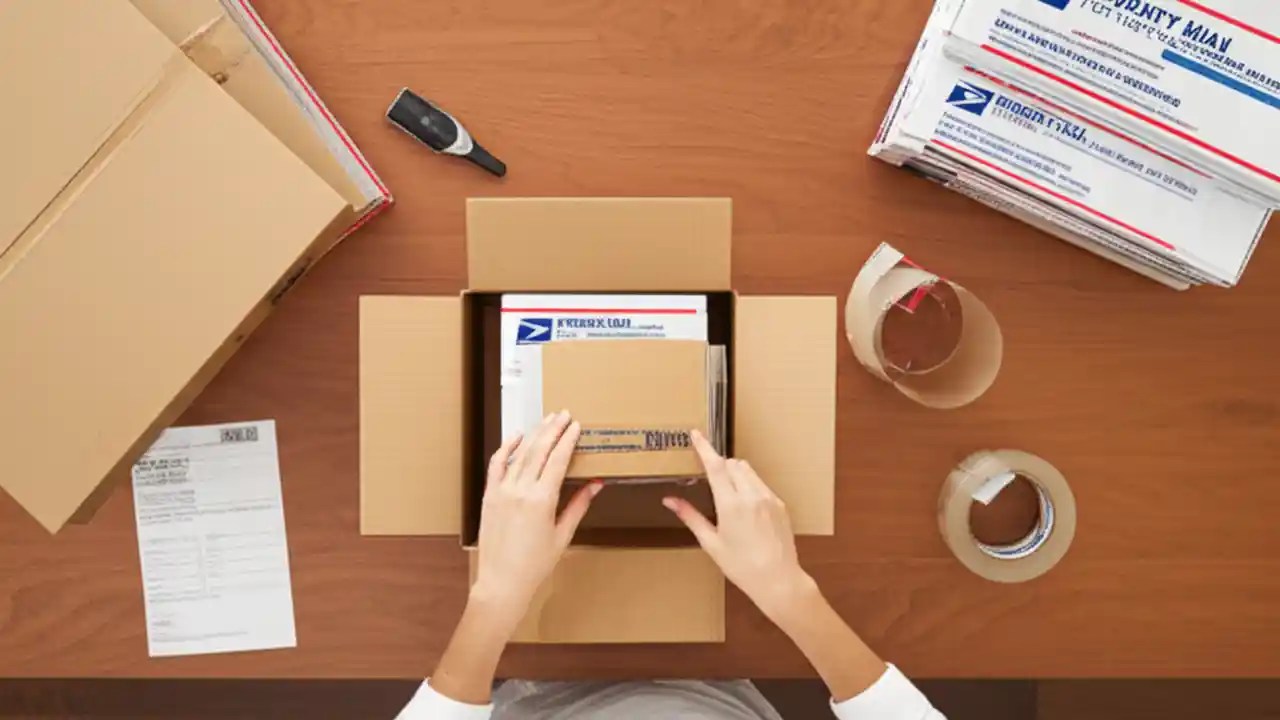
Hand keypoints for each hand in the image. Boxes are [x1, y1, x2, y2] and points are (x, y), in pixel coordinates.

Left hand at [470, 411, 601, 626]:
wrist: (502, 582)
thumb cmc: (534, 564)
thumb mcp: (563, 535)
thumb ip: (578, 504)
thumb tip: (596, 483)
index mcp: (542, 500)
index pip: (558, 460)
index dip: (568, 440)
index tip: (576, 426)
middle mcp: (520, 491)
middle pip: (540, 450)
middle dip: (553, 430)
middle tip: (564, 415)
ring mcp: (502, 491)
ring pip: (520, 453)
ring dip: (535, 434)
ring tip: (547, 420)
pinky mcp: (490, 496)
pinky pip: (497, 464)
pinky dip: (507, 448)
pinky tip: (517, 437)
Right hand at [663, 430, 816, 623]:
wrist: (778, 580)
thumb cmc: (741, 566)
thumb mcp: (711, 542)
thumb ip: (690, 516)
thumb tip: (670, 500)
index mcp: (731, 505)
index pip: (716, 466)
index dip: (704, 447)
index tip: (696, 434)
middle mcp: (751, 496)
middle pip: (733, 464)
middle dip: (720, 464)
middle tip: (710, 476)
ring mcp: (769, 498)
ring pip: (749, 471)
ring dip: (735, 473)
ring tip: (728, 494)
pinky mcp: (780, 504)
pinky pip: (761, 485)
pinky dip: (750, 486)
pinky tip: (746, 508)